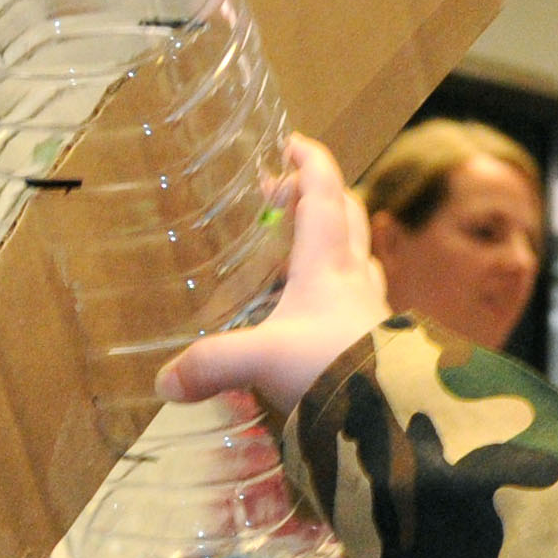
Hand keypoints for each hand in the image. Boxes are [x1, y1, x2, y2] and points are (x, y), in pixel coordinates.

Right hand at [157, 133, 393, 412]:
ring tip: (304, 253)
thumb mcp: (262, 361)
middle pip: (349, 217)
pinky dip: (343, 295)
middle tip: (291, 196)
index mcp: (326, 263)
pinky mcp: (381, 341)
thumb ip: (212, 364)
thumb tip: (165, 381)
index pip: (323, 194)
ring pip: (360, 257)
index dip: (310, 163)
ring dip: (339, 244)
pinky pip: (363, 302)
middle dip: (322, 197)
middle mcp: (355, 277)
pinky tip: (322, 317)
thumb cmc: (331, 368)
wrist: (392, 414)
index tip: (292, 143)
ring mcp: (372, 308)